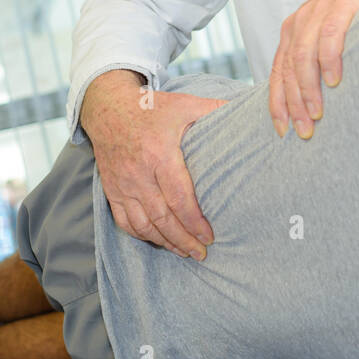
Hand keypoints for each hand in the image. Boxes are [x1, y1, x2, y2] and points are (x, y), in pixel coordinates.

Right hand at [82, 71, 228, 258]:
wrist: (107, 107)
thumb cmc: (151, 108)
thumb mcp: (184, 104)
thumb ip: (215, 110)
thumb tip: (250, 115)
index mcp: (159, 154)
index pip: (179, 197)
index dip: (194, 221)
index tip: (210, 236)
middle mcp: (139, 173)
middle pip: (162, 217)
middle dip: (184, 240)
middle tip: (202, 253)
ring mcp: (122, 184)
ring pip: (143, 224)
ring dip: (165, 242)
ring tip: (185, 253)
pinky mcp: (111, 190)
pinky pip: (124, 221)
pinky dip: (141, 235)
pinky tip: (157, 241)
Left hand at [268, 0, 358, 138]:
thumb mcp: (330, 35)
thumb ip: (316, 61)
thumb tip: (310, 104)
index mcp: (294, 31)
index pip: (278, 72)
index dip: (277, 103)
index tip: (282, 131)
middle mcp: (301, 20)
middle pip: (288, 68)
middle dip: (294, 103)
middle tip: (305, 130)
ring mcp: (321, 9)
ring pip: (303, 54)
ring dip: (309, 87)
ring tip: (317, 112)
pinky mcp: (343, 1)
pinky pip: (330, 34)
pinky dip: (329, 59)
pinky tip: (335, 80)